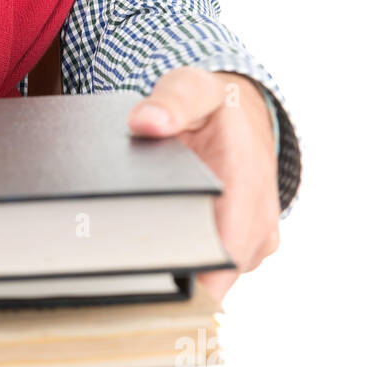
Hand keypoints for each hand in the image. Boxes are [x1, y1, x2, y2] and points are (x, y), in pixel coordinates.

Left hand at [127, 67, 279, 301]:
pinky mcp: (238, 251)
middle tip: (110, 266)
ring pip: (208, 280)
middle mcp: (256, 227)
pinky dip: (177, 265)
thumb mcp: (193, 87)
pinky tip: (139, 253)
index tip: (138, 278)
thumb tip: (144, 122)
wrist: (243, 117)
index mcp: (249, 190)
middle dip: (164, 279)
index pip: (222, 258)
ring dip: (170, 272)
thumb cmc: (215, 105)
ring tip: (119, 258)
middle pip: (209, 278)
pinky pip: (208, 271)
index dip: (185, 279)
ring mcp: (251, 244)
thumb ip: (172, 101)